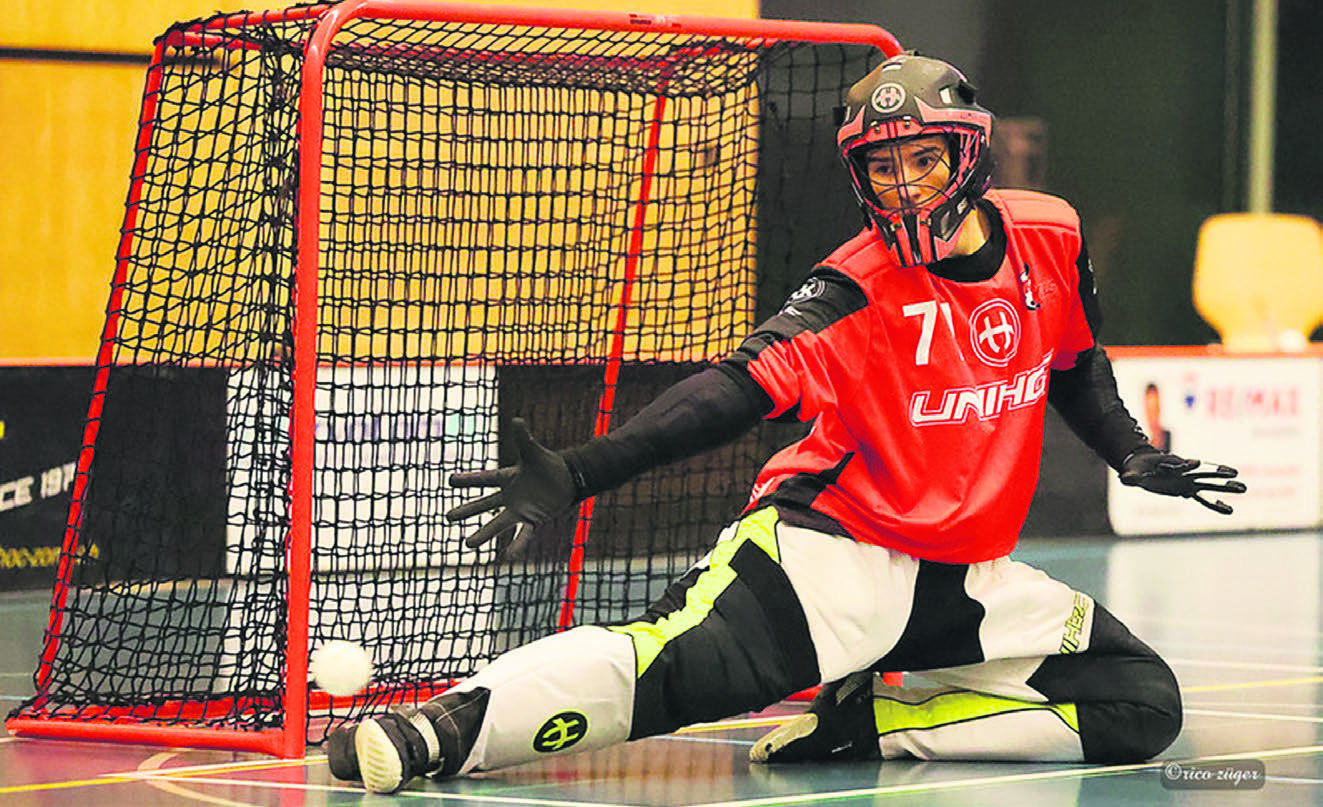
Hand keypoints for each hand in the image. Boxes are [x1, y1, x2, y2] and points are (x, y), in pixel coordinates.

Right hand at [445, 418, 578, 552]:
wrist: (568, 480)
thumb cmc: (550, 464)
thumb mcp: (535, 452)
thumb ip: (524, 439)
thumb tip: (516, 420)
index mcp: (507, 478)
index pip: (484, 479)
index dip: (468, 480)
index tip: (450, 480)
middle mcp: (510, 495)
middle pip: (485, 504)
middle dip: (467, 510)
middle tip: (449, 517)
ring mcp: (520, 509)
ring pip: (498, 524)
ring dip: (484, 533)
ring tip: (468, 544)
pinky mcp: (532, 520)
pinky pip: (523, 535)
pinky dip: (516, 545)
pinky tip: (507, 557)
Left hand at [1119, 448, 1246, 514]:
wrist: (1143, 468)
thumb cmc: (1137, 470)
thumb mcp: (1132, 474)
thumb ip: (1131, 477)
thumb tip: (1126, 479)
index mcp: (1170, 464)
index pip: (1181, 464)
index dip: (1187, 464)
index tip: (1196, 463)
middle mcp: (1183, 472)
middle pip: (1202, 471)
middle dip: (1216, 472)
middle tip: (1234, 472)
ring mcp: (1188, 481)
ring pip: (1209, 483)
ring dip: (1224, 486)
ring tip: (1242, 487)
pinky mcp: (1188, 491)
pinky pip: (1203, 499)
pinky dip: (1215, 504)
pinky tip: (1229, 510)